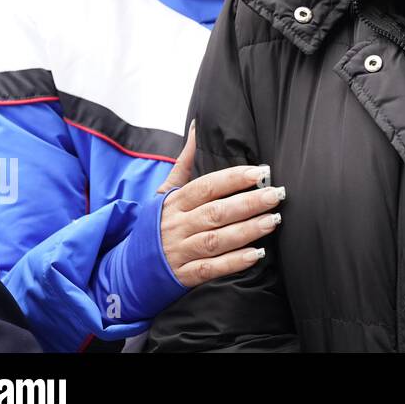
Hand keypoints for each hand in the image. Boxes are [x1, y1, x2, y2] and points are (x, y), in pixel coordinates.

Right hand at [156, 121, 284, 286]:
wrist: (128, 268)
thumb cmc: (156, 224)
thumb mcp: (164, 193)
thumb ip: (185, 163)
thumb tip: (197, 128)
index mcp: (175, 203)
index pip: (206, 186)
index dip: (233, 178)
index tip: (261, 172)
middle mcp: (177, 226)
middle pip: (216, 212)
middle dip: (248, 203)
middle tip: (276, 195)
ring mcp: (180, 251)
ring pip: (216, 240)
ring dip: (247, 230)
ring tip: (273, 221)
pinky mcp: (184, 275)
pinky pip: (210, 269)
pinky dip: (233, 262)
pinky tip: (255, 255)